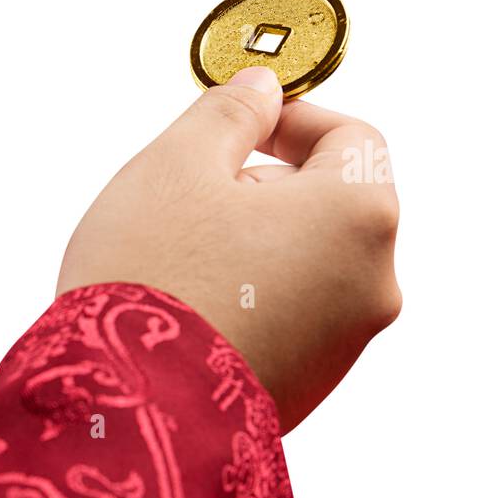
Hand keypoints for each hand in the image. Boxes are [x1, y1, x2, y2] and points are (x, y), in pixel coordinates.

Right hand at [57, 66, 399, 432]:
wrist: (124, 410)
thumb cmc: (152, 275)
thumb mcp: (177, 163)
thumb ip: (230, 110)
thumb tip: (262, 87)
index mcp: (359, 214)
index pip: (351, 138)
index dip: (292, 119)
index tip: (240, 125)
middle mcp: (373, 284)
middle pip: (331, 205)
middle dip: (267, 188)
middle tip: (192, 196)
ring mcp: (344, 347)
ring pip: (307, 266)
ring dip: (255, 246)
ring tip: (180, 260)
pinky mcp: (308, 389)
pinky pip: (287, 321)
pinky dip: (248, 301)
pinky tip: (186, 310)